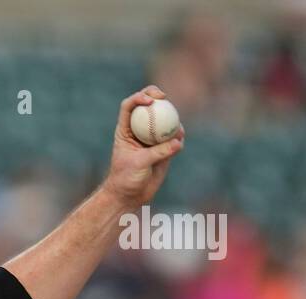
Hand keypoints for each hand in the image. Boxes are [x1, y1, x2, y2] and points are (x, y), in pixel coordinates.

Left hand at [101, 85, 184, 209]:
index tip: (150, 100)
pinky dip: (178, 136)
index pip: (129, 106)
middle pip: (148, 105)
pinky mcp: (164, 148)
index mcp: (125, 130)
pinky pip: (174, 138)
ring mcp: (152, 138)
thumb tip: (178, 141)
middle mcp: (138, 130)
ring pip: (163, 120)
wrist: (130, 195)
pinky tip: (179, 139)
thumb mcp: (139, 164)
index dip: (138, 97)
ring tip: (175, 128)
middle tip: (164, 97)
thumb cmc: (126, 179)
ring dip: (171, 118)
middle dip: (156, 95)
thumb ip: (158, 152)